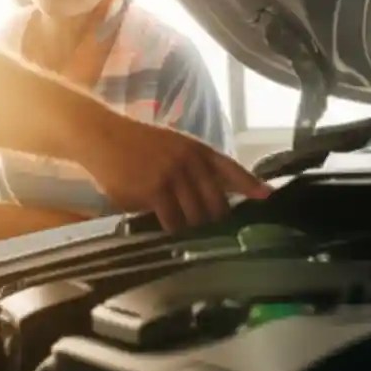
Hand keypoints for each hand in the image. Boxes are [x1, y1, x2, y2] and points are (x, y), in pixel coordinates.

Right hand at [80, 118, 270, 231]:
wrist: (103, 136)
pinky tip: (169, 230)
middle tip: (211, 231)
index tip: (267, 197)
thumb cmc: (136, 143)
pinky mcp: (155, 190)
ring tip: (189, 233)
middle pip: (216, 203)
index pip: (231, 168)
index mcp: (196, 148)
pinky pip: (173, 221)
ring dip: (193, 228)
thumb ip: (193, 167)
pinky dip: (173, 229)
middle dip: (215, 220)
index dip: (250, 185)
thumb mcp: (171, 146)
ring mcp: (173, 175)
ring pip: (196, 216)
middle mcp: (190, 161)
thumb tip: (213, 197)